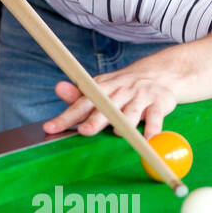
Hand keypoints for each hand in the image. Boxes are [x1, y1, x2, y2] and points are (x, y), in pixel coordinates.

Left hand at [43, 63, 180, 136]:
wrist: (160, 73)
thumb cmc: (124, 87)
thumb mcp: (101, 88)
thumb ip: (80, 95)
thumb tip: (57, 88)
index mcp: (102, 89)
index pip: (81, 103)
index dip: (66, 116)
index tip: (50, 127)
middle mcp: (120, 92)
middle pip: (105, 108)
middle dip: (95, 120)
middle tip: (84, 130)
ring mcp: (140, 97)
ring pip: (131, 112)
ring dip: (124, 123)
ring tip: (118, 134)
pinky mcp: (159, 103)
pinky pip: (155, 117)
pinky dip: (152, 129)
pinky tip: (147, 139)